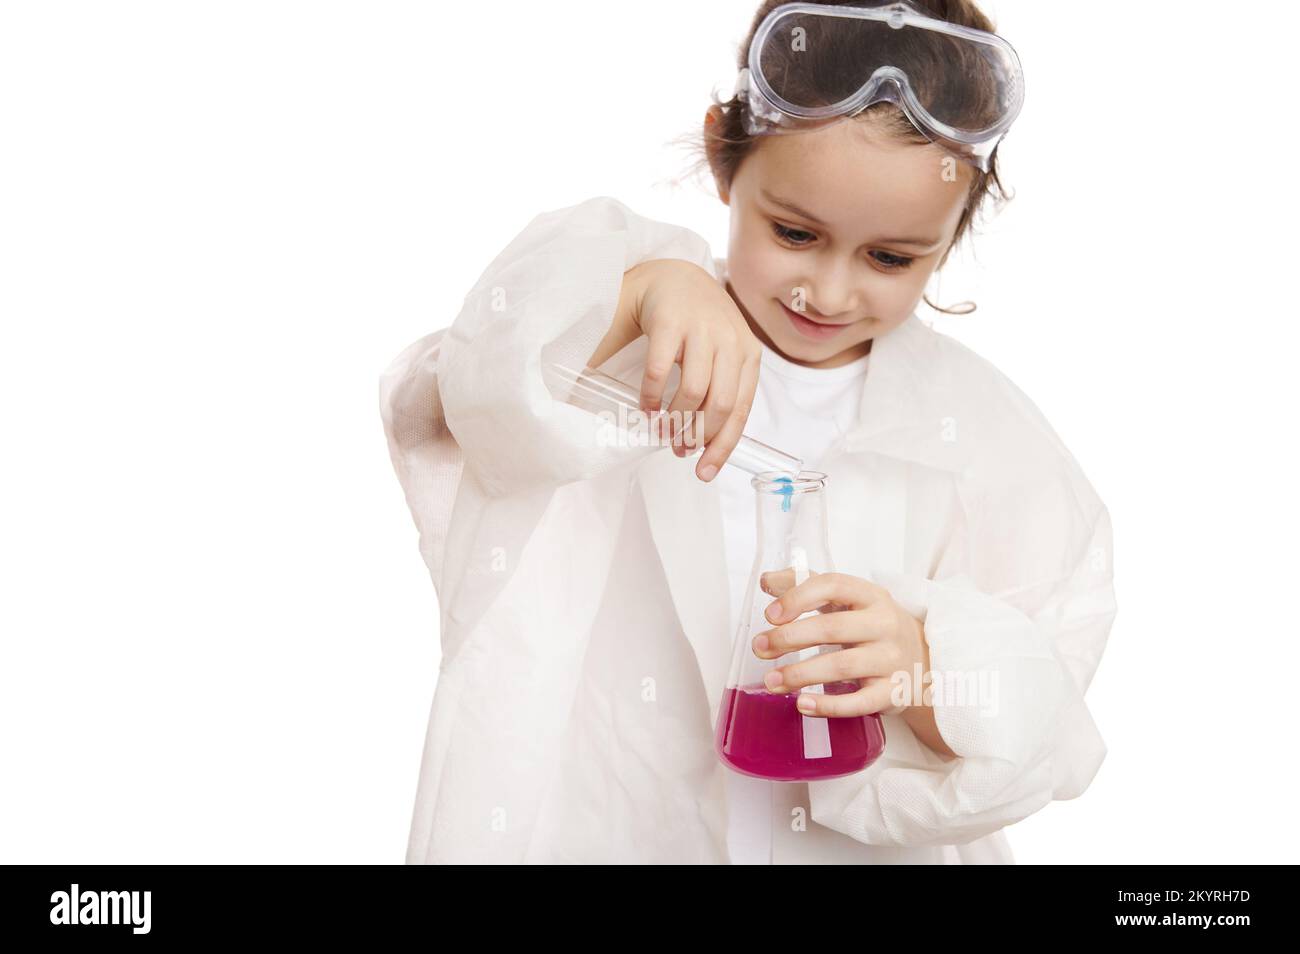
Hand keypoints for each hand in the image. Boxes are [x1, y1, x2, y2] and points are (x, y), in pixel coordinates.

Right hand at [630, 259, 761, 481]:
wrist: (670, 273)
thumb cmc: (694, 322)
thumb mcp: (719, 353)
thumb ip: (720, 389)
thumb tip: (706, 443)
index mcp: (747, 354)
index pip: (741, 411)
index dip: (722, 446)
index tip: (704, 471)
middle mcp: (731, 340)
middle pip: (721, 405)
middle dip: (697, 436)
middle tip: (677, 449)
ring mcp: (702, 328)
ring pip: (695, 392)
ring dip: (674, 419)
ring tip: (660, 429)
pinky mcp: (672, 320)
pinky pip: (661, 371)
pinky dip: (652, 396)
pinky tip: (646, 406)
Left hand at [753, 568, 931, 718]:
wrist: (924, 658)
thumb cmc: (873, 626)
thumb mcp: (848, 600)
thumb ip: (806, 586)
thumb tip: (766, 580)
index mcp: (870, 596)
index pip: (833, 586)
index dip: (798, 598)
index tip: (770, 614)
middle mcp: (884, 624)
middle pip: (831, 628)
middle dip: (789, 638)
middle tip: (760, 648)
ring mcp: (890, 659)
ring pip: (841, 666)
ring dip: (800, 674)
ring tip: (772, 681)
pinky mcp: (892, 692)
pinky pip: (859, 702)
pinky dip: (829, 705)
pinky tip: (803, 704)